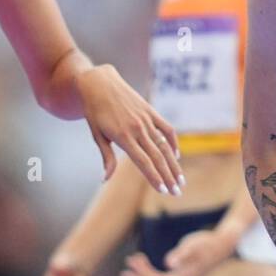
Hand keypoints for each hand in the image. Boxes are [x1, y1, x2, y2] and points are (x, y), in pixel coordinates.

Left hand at [75, 64, 181, 194]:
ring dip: (174, 165)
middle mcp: (138, 129)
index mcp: (123, 137)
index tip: (163, 190)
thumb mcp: (97, 135)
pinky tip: (176, 155)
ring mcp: (146, 120)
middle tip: (177, 192)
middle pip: (157, 157)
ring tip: (181, 180)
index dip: (154, 177)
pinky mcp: (151, 111)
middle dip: (168, 177)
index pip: (143, 162)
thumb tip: (105, 179)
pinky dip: (173, 143)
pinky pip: (166, 129)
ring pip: (164, 146)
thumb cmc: (94, 111)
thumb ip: (106, 157)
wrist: (99, 83)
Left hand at [120, 230, 236, 275]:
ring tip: (129, 261)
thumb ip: (182, 255)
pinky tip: (140, 258)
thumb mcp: (196, 248)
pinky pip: (159, 274)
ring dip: (142, 273)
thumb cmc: (210, 245)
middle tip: (125, 274)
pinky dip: (149, 268)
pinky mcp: (178, 272)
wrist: (223, 244)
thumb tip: (169, 263)